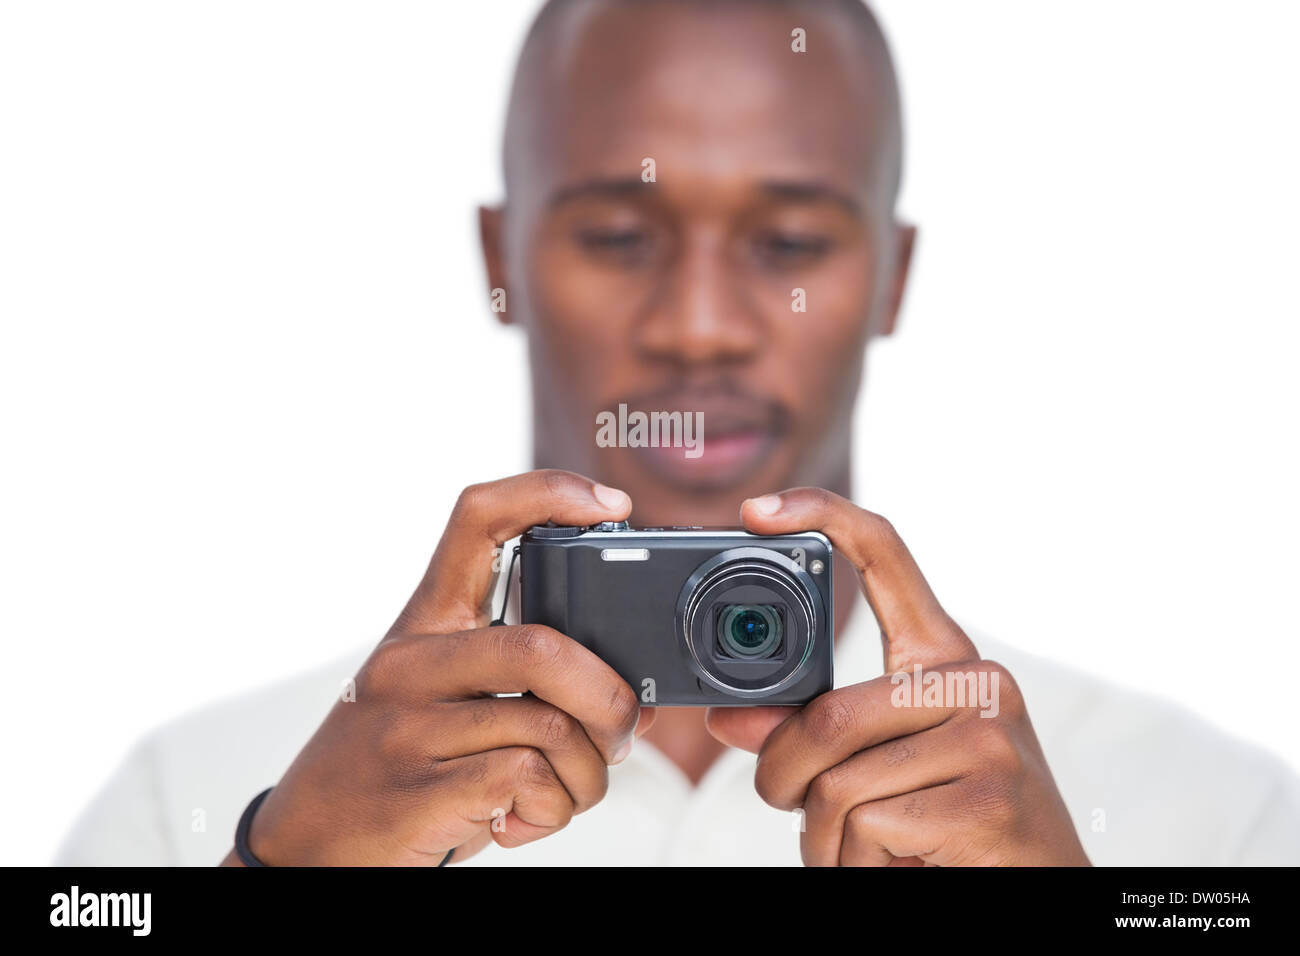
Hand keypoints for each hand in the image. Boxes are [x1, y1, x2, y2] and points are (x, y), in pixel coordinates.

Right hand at [225, 470, 653, 865]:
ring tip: (566, 792)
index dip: (549, 493)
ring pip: (547, 725)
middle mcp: (411, 662)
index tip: (610, 502)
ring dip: (586, 774)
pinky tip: (524, 820)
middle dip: (610, 699)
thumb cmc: (391, 769)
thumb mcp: (440, 704)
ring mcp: (408, 724)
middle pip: (544, 647)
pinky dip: (552, 809)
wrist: (306, 848)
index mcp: (424, 623)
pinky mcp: (415, 788)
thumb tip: (633, 702)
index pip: (479, 519)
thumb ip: (522, 687)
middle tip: (618, 735)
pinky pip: (525, 779)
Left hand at [706, 488, 1087, 865]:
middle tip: (795, 811)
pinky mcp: (988, 799)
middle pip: (827, 716)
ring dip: (822, 840)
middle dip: (783, 781)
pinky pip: (866, 827)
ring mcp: (988, 737)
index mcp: (944, 658)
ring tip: (863, 854)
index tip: (756, 509)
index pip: (884, 554)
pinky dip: (854, 864)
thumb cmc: (952, 831)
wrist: (1041, 895)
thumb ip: (808, 735)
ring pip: (836, 782)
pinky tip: (899, 868)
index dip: (820, 514)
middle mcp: (974, 681)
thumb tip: (725, 719)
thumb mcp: (879, 767)